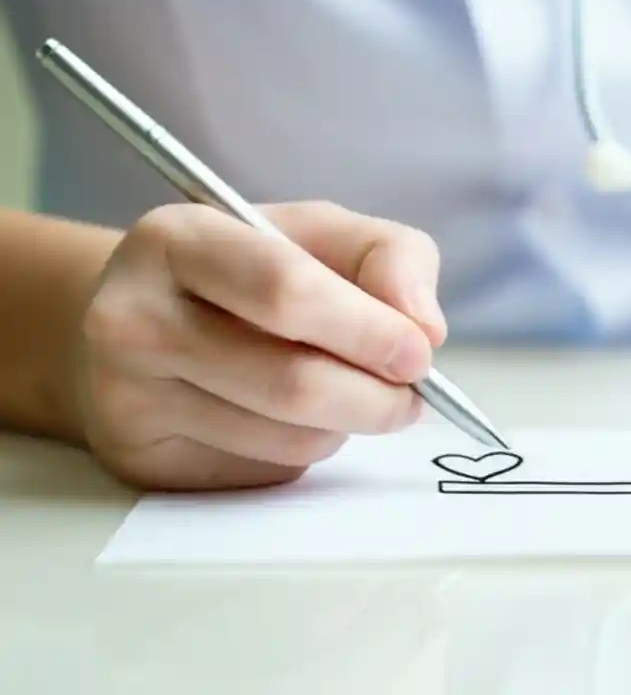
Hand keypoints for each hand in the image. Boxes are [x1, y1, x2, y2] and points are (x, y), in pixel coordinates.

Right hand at [73, 201, 445, 489]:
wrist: (141, 325)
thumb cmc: (250, 273)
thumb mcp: (319, 234)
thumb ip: (389, 257)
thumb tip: (425, 330)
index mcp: (176, 240)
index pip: (286, 291)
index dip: (369, 330)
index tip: (420, 354)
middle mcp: (133, 319)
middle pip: (292, 382)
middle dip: (377, 396)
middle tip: (413, 395)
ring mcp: (128, 399)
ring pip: (289, 439)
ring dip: (346, 425)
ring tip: (345, 392)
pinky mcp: (145, 462)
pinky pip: (267, 473)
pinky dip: (306, 450)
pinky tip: (288, 418)